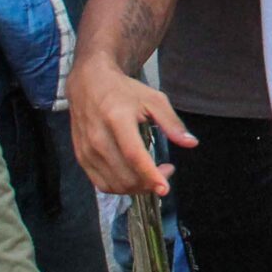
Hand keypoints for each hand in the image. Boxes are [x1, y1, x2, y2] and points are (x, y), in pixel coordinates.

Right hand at [68, 53, 192, 195]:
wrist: (88, 83)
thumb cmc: (123, 91)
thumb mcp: (152, 99)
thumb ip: (171, 122)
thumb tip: (191, 143)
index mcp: (117, 118)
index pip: (134, 155)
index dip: (150, 175)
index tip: (165, 188)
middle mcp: (98, 136)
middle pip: (125, 175)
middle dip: (150, 182)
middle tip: (166, 170)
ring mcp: (86, 149)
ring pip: (114, 184)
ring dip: (137, 188)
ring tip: (151, 174)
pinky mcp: (81, 157)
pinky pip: (102, 184)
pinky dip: (121, 188)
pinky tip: (133, 177)